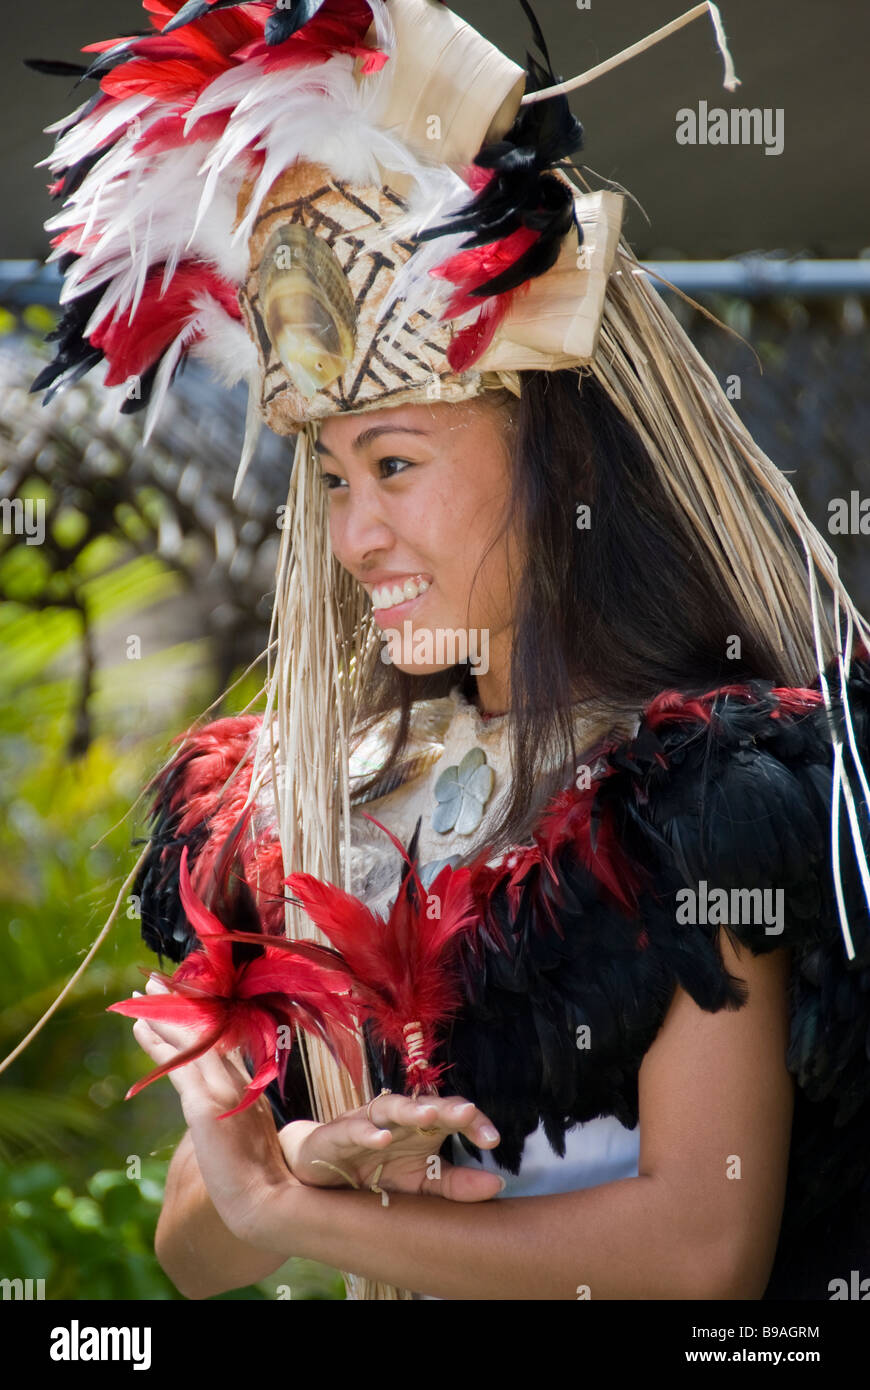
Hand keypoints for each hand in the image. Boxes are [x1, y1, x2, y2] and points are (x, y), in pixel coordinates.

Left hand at [130, 977, 296, 1242]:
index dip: (203, 1018)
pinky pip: (178, 1063)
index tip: (187, 998)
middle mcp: (238, 1080)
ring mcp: (223, 1089)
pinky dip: (157, 1041)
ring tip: (142, 993)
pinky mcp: (205, 1104)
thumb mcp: (253, 1139)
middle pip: (207, 1030)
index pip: (223, 1041)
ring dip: (164, 1013)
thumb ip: (241, 1118)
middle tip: (158, 980)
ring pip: (191, 1039)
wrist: (266, 1201)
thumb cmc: (264, 1181)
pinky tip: (139, 1026)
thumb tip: (229, 1120)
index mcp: (251, 1087)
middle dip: (181, 1003)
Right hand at [278, 1090, 505, 1201]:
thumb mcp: (419, 1184)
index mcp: (422, 1128)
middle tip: (469, 1114)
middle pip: (426, 1106)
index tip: (493, 1140)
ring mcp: (368, 1122)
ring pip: (391, 1107)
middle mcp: (398, 1119)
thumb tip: (497, 1185)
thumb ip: (455, 1185)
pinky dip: (367, 1131)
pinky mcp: (338, 1133)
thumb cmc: (377, 1175)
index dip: (474, 1123)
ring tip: (430, 1116)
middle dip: (448, 1108)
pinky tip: (382, 1138)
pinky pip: (354, 1128)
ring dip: (410, 1110)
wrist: (322, 1177)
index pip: (453, 1116)